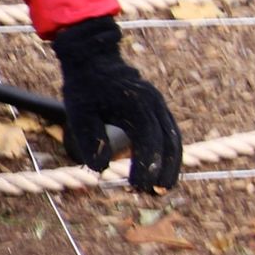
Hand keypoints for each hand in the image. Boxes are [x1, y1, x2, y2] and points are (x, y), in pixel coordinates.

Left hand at [51, 14, 182, 192]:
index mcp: (136, 105)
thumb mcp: (79, 114)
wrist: (93, 60)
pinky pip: (172, 134)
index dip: (146, 166)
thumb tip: (102, 169)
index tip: (137, 186)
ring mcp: (159, 106)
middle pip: (169, 142)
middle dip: (163, 170)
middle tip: (153, 194)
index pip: (148, 141)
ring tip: (161, 189)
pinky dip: (171, 154)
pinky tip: (163, 172)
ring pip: (175, 139)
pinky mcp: (159, 109)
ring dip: (172, 165)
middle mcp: (154, 104)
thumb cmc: (84, 89)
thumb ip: (90, 140)